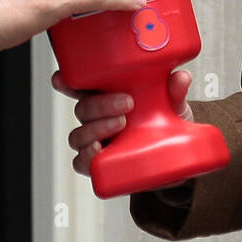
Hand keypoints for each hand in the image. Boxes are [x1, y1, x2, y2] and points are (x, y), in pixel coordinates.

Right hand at [53, 68, 192, 179]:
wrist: (177, 161)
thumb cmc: (167, 125)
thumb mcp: (174, 106)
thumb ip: (174, 91)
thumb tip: (180, 77)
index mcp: (109, 96)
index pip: (82, 86)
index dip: (68, 81)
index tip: (61, 77)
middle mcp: (98, 117)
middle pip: (83, 108)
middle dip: (100, 104)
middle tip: (126, 104)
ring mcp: (97, 141)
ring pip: (78, 134)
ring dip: (95, 128)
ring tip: (119, 125)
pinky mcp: (101, 165)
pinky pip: (81, 163)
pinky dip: (85, 158)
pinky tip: (98, 152)